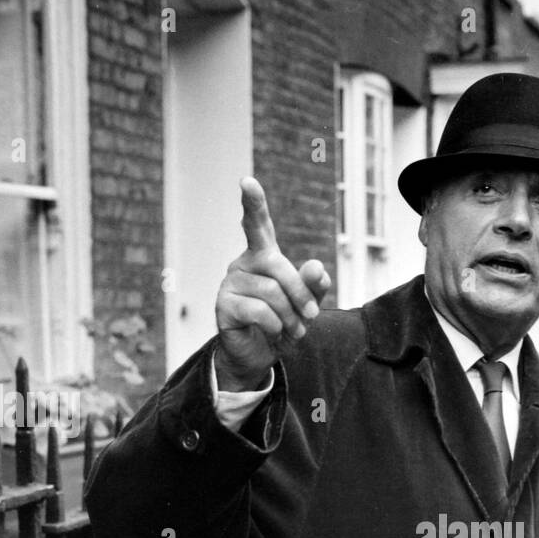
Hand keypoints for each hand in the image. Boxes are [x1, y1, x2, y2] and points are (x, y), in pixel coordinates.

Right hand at [215, 177, 330, 387]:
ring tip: (293, 330)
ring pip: (270, 292)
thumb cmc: (285, 324)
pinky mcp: (223, 305)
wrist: (261, 356)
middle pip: (277, 265)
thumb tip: (315, 266)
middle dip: (300, 293)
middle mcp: (243, 263)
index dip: (253, 203)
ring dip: (290, 316)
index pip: (257, 224)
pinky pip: (258, 311)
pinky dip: (275, 326)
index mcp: (263, 256)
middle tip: (312, 316)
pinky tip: (274, 332)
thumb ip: (314, 285)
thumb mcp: (306, 305)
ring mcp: (230, 283)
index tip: (246, 182)